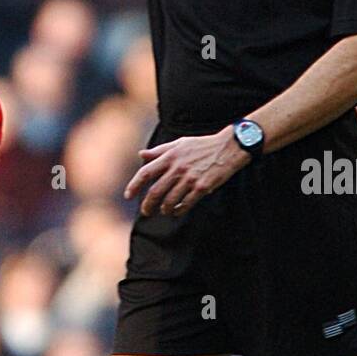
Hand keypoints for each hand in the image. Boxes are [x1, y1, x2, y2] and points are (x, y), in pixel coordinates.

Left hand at [123, 128, 249, 217]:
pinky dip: (179, 210)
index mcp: (169, 156)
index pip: (146, 172)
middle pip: (155, 191)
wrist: (228, 147)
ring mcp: (190, 178)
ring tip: (164, 211)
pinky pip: (186, 204)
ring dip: (164, 209)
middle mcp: (177, 168)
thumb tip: (141, 155)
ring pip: (170, 201)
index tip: (128, 196)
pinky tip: (177, 211)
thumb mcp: (179, 143)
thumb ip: (159, 151)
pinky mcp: (202, 187)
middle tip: (146, 211)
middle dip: (147, 205)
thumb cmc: (202, 145)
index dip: (134, 185)